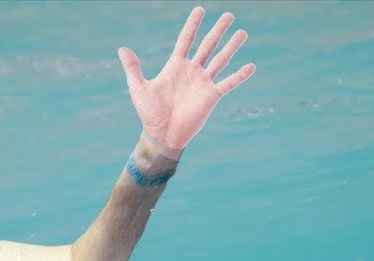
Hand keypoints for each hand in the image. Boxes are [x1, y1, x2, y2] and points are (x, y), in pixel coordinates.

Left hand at [118, 6, 255, 157]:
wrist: (162, 135)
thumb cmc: (150, 114)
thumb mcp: (138, 88)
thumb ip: (133, 68)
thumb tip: (122, 49)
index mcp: (176, 66)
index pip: (186, 39)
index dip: (193, 25)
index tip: (200, 10)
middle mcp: (192, 71)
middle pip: (208, 45)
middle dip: (218, 30)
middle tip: (229, 15)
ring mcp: (203, 83)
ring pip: (221, 59)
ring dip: (232, 46)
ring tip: (242, 32)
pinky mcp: (211, 96)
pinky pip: (228, 83)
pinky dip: (240, 75)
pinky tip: (251, 66)